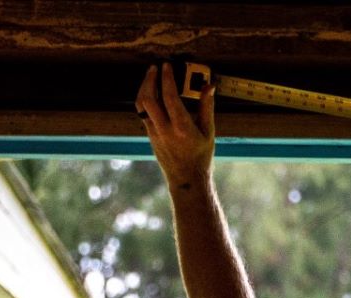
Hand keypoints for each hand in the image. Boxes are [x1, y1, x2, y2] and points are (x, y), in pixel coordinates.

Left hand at [136, 62, 215, 187]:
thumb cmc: (201, 156)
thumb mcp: (209, 132)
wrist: (187, 179)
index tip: (167, 66)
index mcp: (182, 128)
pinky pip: (142, 112)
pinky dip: (144, 98)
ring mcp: (154, 133)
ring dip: (144, 87)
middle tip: (155, 67)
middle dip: (150, 79)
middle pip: (149, 98)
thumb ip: (207, 107)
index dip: (167, 78)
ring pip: (141, 105)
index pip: (170, 97)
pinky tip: (151, 92)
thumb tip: (209, 86)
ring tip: (151, 76)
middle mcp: (165, 130)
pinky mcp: (150, 135)